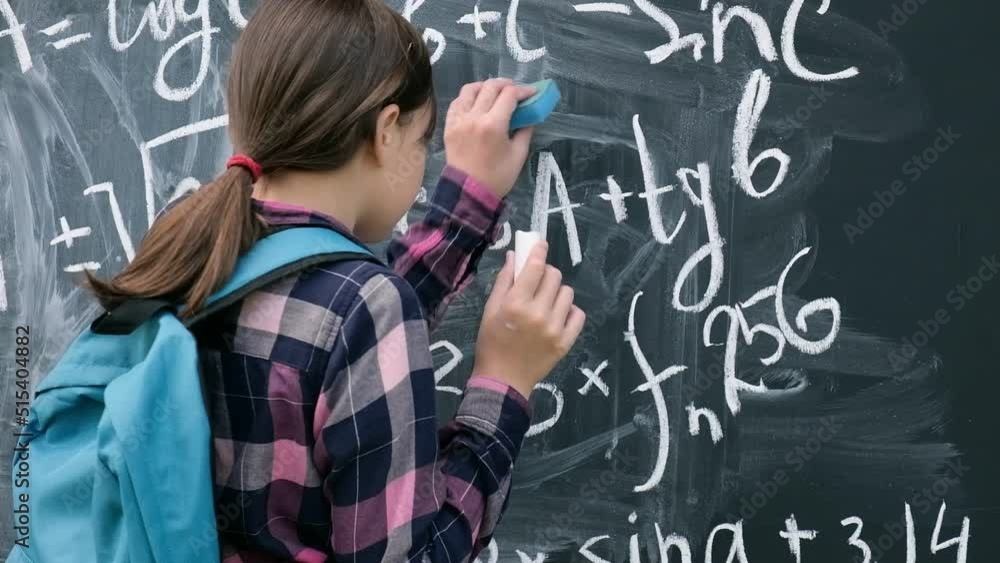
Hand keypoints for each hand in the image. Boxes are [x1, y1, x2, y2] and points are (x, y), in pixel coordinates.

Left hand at [444, 78, 536, 197]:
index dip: (523, 91)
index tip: (532, 93)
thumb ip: (525, 131)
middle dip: (507, 85)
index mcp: (493, 125)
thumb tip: (529, 116)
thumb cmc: (497, 177)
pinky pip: (457, 102)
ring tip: (495, 92)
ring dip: (485, 86)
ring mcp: (459, 120)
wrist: (469, 192)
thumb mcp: (518, 155)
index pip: (509, 95)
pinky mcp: (449, 125)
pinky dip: (468, 97)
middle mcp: (474, 117)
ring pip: (470, 89)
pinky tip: (477, 102)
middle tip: (516, 91)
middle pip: (491, 87)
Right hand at [473, 243, 585, 398]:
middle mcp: (538, 313)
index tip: (540, 245)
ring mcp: (554, 329)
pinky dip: (569, 311)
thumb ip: (504, 281)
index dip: (539, 251)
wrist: (502, 380)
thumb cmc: (491, 342)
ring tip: (546, 303)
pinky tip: (557, 316)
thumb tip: (515, 255)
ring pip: (567, 293)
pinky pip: (578, 315)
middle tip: (537, 283)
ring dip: (557, 293)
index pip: (535, 266)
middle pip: (554, 276)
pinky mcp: (565, 342)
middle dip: (545, 274)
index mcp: (516, 304)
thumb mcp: (490, 310)